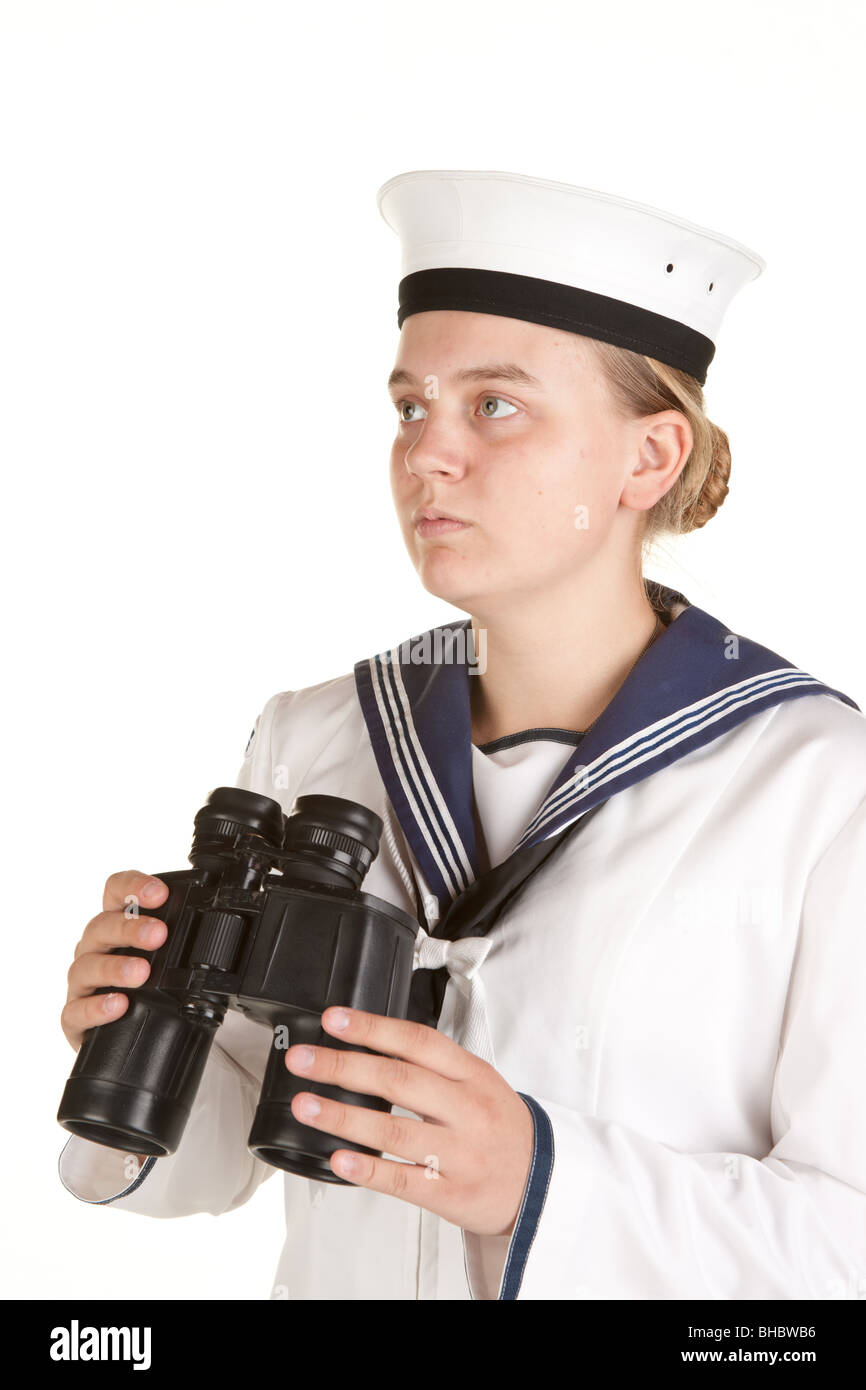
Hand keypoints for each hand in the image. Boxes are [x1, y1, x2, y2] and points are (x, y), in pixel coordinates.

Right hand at [61, 870, 168, 1051]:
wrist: (127, 1032)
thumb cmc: (145, 987)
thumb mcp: (163, 956)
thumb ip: (176, 940)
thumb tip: (213, 933)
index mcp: (116, 925)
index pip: (116, 892)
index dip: (134, 886)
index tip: (160, 893)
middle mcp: (95, 948)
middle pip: (102, 926)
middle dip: (131, 928)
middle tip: (159, 935)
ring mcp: (82, 982)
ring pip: (87, 966)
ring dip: (115, 968)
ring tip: (142, 973)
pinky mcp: (74, 1016)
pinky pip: (76, 1010)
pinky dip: (97, 1007)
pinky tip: (119, 1005)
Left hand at [285, 1006, 534, 1237]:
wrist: (545, 1183)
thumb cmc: (501, 1128)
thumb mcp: (480, 1083)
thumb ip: (434, 1067)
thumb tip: (370, 1045)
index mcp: (472, 1074)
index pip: (417, 1041)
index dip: (372, 1028)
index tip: (332, 1020)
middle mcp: (467, 1109)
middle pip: (398, 1080)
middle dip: (342, 1066)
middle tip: (302, 1060)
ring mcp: (461, 1153)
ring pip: (395, 1130)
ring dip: (343, 1116)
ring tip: (306, 1106)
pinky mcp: (453, 1194)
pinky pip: (404, 1180)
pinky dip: (368, 1168)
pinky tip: (338, 1158)